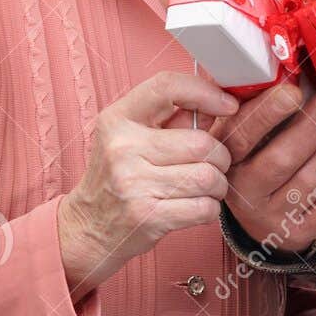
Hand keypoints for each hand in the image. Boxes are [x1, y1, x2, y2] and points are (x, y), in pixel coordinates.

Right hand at [57, 71, 238, 296]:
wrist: (87, 229)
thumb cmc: (117, 178)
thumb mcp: (131, 138)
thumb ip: (172, 118)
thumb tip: (218, 102)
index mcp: (118, 119)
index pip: (166, 86)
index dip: (205, 92)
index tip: (228, 105)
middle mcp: (122, 148)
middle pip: (201, 142)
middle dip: (220, 156)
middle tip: (214, 164)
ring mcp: (133, 183)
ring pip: (207, 176)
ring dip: (217, 185)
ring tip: (206, 187)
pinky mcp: (146, 217)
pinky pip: (203, 207)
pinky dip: (210, 208)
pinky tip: (197, 206)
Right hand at [218, 83, 315, 254]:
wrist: (257, 217)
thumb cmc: (252, 155)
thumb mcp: (240, 128)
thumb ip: (253, 99)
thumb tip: (292, 66)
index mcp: (225, 160)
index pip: (243, 135)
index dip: (268, 112)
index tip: (295, 89)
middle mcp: (245, 194)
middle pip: (285, 157)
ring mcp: (276, 217)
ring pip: (315, 177)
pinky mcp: (304, 231)